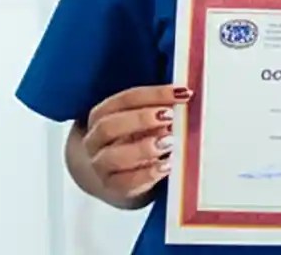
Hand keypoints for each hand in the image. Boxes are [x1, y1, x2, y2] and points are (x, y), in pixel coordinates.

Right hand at [81, 84, 192, 201]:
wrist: (121, 179)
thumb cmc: (136, 142)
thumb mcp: (145, 124)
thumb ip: (160, 112)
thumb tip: (185, 99)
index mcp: (102, 116)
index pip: (125, 99)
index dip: (154, 94)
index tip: (182, 93)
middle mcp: (95, 140)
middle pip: (109, 126)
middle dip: (141, 119)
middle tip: (169, 116)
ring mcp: (101, 166)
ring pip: (112, 157)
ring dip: (144, 147)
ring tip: (169, 142)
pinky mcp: (114, 187)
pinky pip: (126, 182)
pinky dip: (148, 174)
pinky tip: (167, 165)